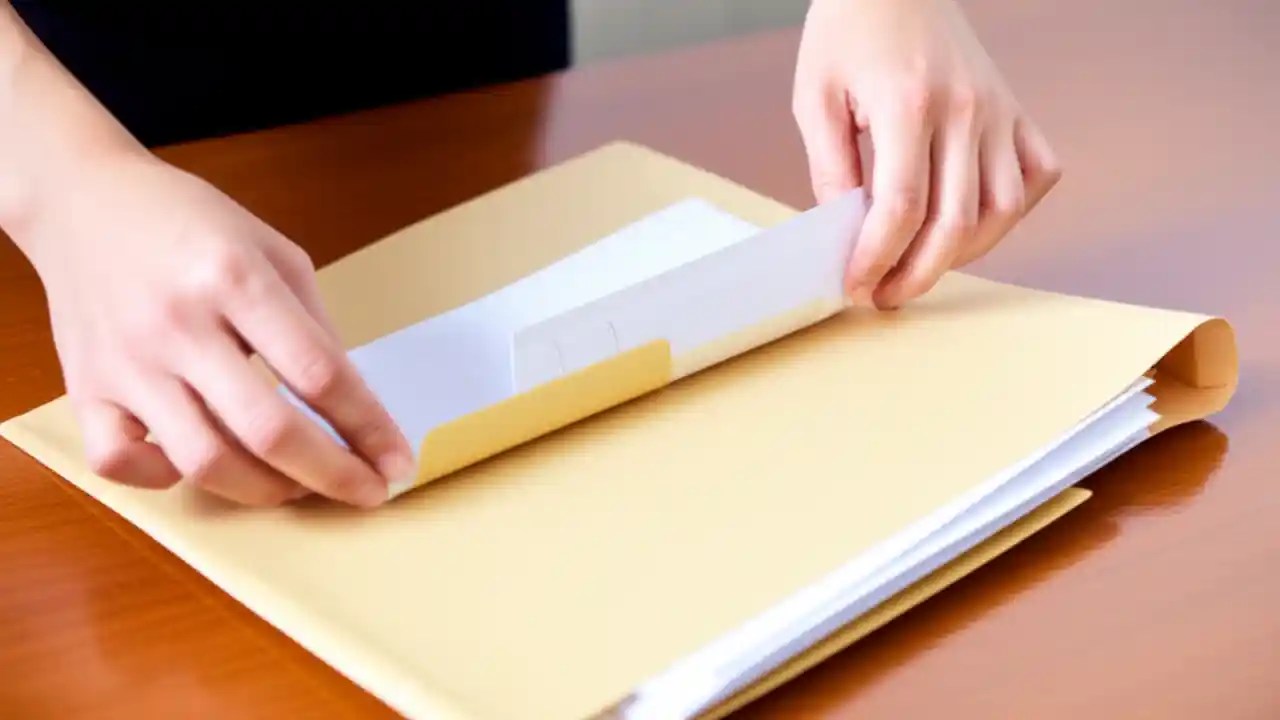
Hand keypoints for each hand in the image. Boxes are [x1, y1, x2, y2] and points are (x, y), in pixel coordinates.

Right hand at [18, 152, 413, 506]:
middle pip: (268, 430)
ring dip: (266, 489)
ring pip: (203, 461)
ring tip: (298, 484)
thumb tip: (351, 407)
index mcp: (235, 277)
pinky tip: (198, 460)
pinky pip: (122, 462)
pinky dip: (166, 477)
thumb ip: (313, 327)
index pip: (318, 373)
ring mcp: (126, 362)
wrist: (81, 199)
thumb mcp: (274, 250)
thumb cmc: (190, 222)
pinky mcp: (83, 387)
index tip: (398, 462)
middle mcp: (179, 324)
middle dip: (332, 475)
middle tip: (367, 491)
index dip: (368, 427)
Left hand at [793, 0, 1061, 308]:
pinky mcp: (1016, 110)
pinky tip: (972, 225)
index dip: (878, 259)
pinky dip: (1012, 212)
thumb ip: (829, 168)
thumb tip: (845, 233)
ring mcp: (999, 111)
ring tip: (920, 267)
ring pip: (1001, 210)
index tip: (856, 285)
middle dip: (917, 274)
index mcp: (909, 105)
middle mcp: (965, 110)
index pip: (901, 208)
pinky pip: (1036, 176)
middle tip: (885, 296)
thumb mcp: (815, 97)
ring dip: (963, 254)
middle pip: (954, 223)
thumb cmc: (849, 31)